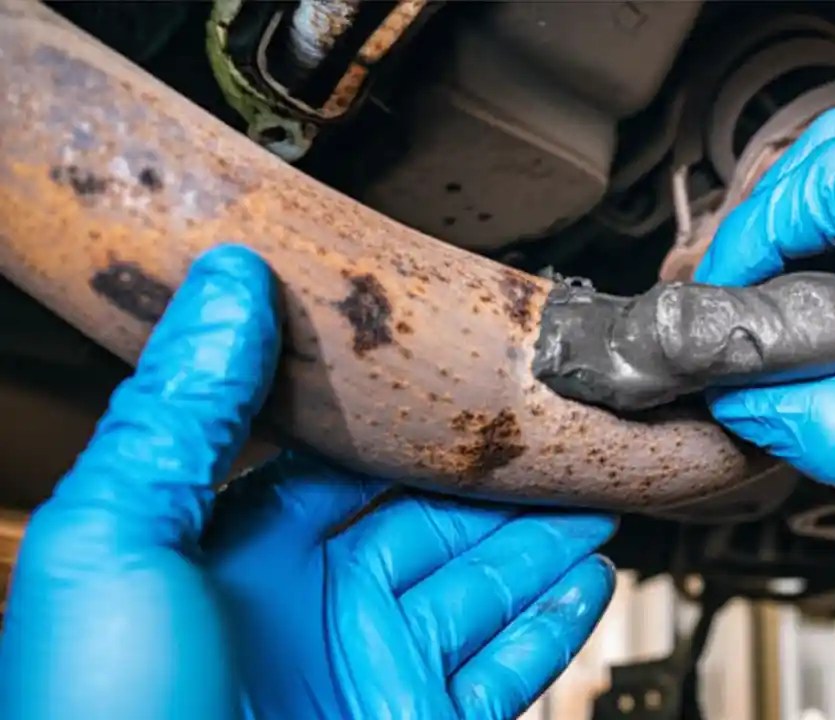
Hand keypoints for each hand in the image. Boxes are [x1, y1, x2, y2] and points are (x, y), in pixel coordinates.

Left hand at [0, 246, 615, 718]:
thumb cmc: (105, 719)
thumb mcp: (116, 540)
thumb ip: (181, 413)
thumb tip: (225, 282)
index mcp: (237, 557)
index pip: (341, 464)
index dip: (406, 419)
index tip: (459, 365)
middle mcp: (311, 612)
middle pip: (431, 519)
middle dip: (497, 475)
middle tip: (560, 424)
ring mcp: (373, 673)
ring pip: (483, 586)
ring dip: (544, 540)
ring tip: (598, 487)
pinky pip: (506, 670)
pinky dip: (554, 626)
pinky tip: (588, 581)